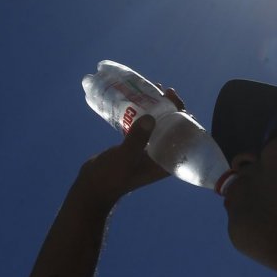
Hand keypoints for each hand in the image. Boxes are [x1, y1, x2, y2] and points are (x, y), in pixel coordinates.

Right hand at [72, 88, 186, 211]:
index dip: (183, 115)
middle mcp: (160, 155)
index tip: (174, 98)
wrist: (93, 186)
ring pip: (158, 124)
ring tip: (153, 89)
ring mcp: (148, 151)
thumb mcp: (125, 157)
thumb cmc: (110, 177)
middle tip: (164, 89)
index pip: (184, 135)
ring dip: (157, 108)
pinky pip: (144, 126)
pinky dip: (142, 113)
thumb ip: (136, 140)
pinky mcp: (135, 146)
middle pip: (173, 126)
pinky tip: (136, 99)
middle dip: (171, 107)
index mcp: (166, 162)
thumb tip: (151, 118)